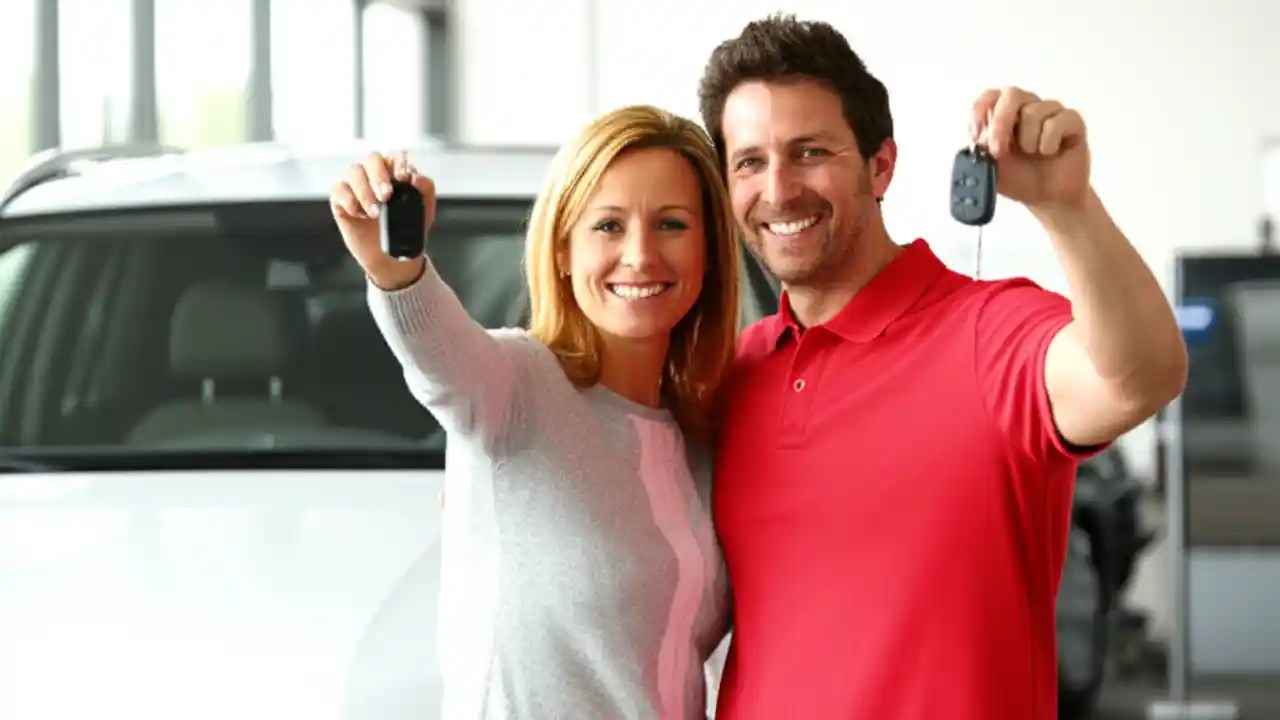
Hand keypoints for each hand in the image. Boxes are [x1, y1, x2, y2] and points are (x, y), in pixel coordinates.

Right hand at [330, 150, 435, 289]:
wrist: (392, 258)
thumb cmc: (408, 229)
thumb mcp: (424, 211)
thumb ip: (426, 189)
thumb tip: (416, 177)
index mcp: (395, 173)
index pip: (394, 156)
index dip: (398, 162)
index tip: (402, 177)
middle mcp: (374, 175)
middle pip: (371, 158)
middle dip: (378, 175)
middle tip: (386, 195)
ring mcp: (356, 186)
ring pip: (354, 171)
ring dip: (364, 190)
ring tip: (375, 213)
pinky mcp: (341, 200)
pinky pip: (338, 189)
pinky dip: (348, 199)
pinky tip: (358, 214)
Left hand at [971, 86, 1090, 213]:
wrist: (1049, 197)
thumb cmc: (1021, 179)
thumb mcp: (991, 168)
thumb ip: (981, 150)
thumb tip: (979, 135)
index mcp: (1003, 116)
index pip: (990, 96)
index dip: (980, 109)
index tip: (975, 135)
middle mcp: (1026, 108)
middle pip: (1012, 94)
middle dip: (1001, 123)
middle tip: (999, 151)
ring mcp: (1050, 112)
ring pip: (1033, 111)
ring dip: (1028, 141)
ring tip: (1034, 154)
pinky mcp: (1072, 120)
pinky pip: (1056, 123)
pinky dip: (1048, 144)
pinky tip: (1051, 152)